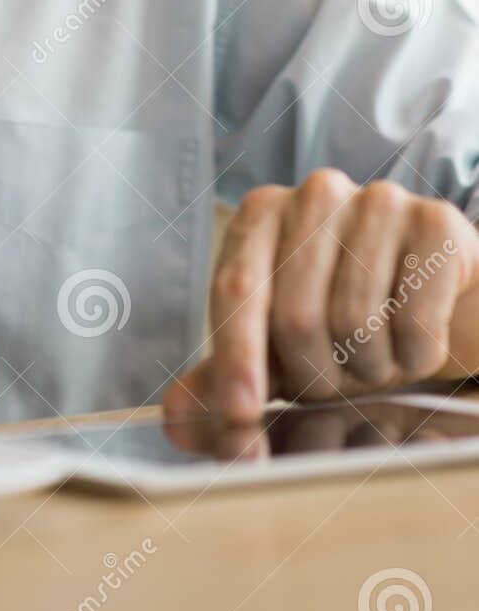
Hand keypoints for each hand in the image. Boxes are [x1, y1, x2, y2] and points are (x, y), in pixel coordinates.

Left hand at [164, 169, 478, 427]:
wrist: (432, 293)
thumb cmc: (342, 317)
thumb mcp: (278, 350)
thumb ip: (225, 379)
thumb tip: (175, 417)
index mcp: (261, 213)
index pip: (235, 289)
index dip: (236, 358)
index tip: (239, 414)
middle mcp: (315, 192)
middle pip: (294, 316)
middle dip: (313, 374)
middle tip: (332, 380)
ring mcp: (379, 200)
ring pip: (354, 323)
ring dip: (366, 369)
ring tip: (373, 356)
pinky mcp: (436, 223)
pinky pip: (415, 323)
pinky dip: (414, 357)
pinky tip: (413, 342)